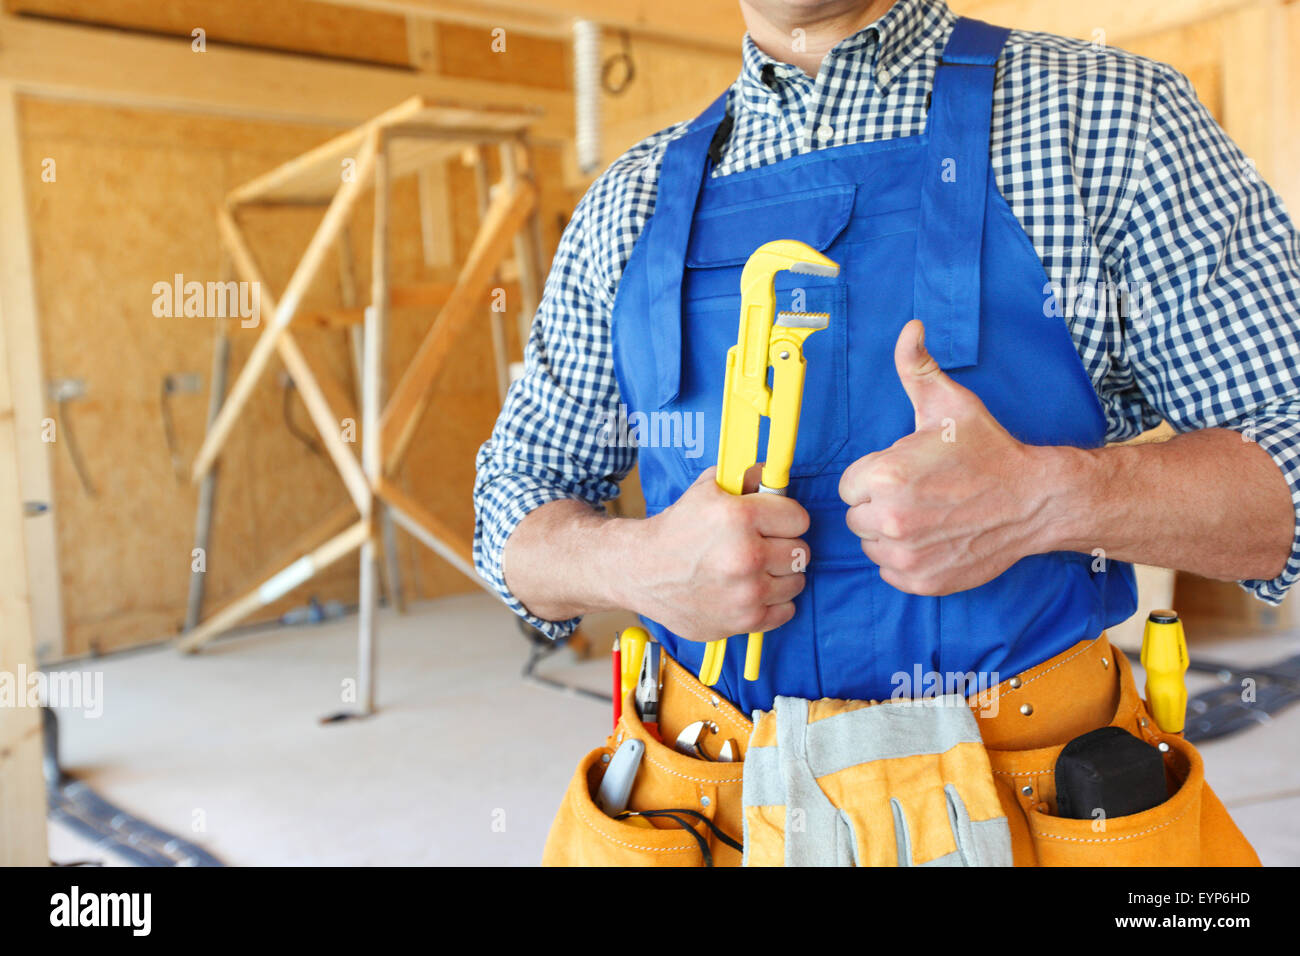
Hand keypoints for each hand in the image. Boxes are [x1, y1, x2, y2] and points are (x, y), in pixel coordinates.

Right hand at [635, 465, 810, 642]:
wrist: (642, 572)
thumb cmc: (676, 530)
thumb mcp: (706, 490)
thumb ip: (744, 478)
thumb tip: (771, 474)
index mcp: (739, 517)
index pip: (799, 519)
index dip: (786, 518)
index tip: (774, 523)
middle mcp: (746, 556)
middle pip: (800, 552)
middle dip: (783, 546)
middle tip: (761, 546)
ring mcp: (747, 593)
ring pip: (796, 582)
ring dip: (780, 576)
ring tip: (754, 570)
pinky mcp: (744, 621)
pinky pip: (786, 611)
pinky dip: (774, 603)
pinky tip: (752, 591)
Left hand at [838, 320, 1051, 594]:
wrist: (1035, 500)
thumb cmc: (988, 451)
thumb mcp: (950, 404)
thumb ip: (918, 367)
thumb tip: (910, 329)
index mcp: (885, 475)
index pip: (849, 484)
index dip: (874, 476)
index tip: (904, 472)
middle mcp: (890, 518)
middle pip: (857, 515)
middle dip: (880, 503)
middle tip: (920, 493)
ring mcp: (906, 554)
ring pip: (871, 544)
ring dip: (891, 532)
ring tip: (929, 515)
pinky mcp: (920, 580)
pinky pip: (889, 570)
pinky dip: (906, 559)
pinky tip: (934, 539)